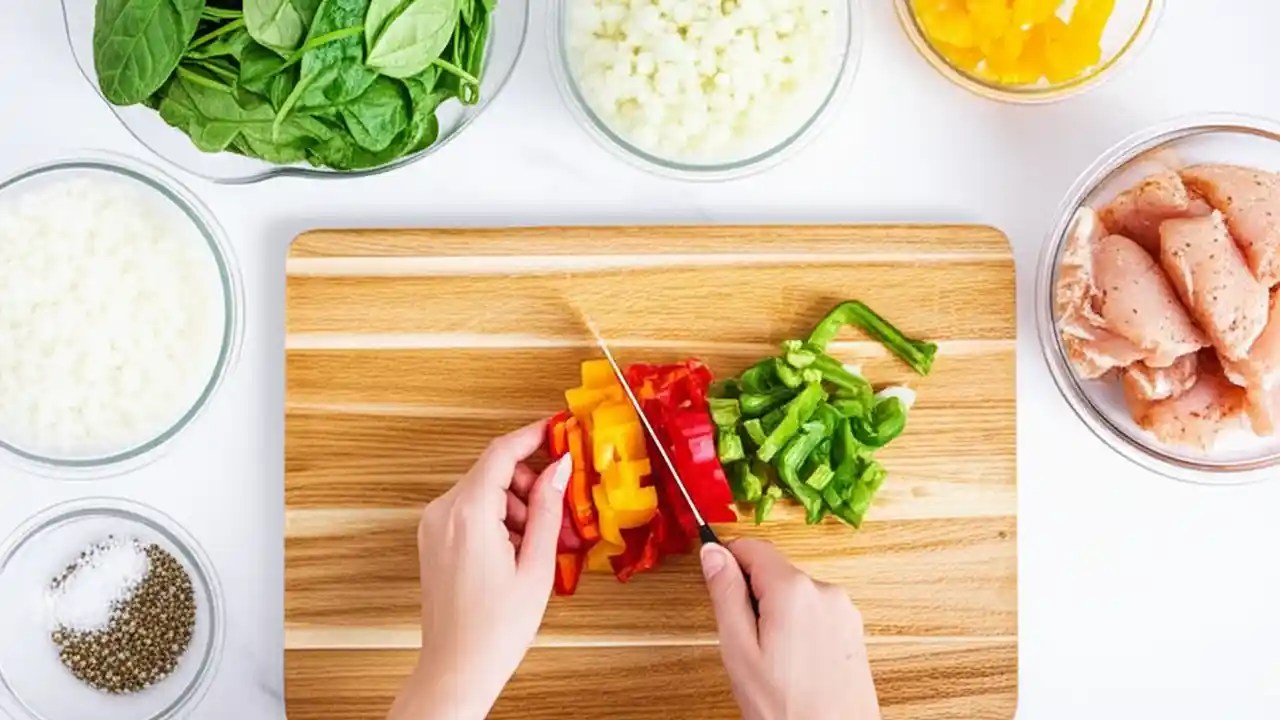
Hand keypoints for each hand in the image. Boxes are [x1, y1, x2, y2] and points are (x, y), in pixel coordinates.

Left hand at [389, 420, 572, 719]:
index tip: (558, 428)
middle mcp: (443, 513)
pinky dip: (499, 519)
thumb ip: (547, 509)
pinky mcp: (434, 540)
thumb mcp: (536, 565)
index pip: (502, 452)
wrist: (457, 668)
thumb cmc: (494, 629)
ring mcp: (434, 526)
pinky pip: (471, 511)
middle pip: (494, 471)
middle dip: (531, 484)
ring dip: (517, 505)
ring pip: (484, 491)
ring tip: (544, 541)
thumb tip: (560, 469)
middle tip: (561, 510)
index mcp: (468, 514)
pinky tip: (520, 548)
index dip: (533, 435)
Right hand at [700, 539, 880, 719]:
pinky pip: (815, 613)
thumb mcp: (739, 650)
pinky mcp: (853, 631)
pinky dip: (798, 629)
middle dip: (753, 596)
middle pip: (775, 571)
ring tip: (772, 661)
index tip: (716, 580)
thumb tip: (713, 552)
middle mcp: (825, 591)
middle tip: (745, 641)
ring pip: (794, 594)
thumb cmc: (786, 709)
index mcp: (794, 590)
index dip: (728, 560)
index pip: (753, 547)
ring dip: (776, 614)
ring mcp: (844, 612)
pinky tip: (794, 665)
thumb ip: (725, 594)